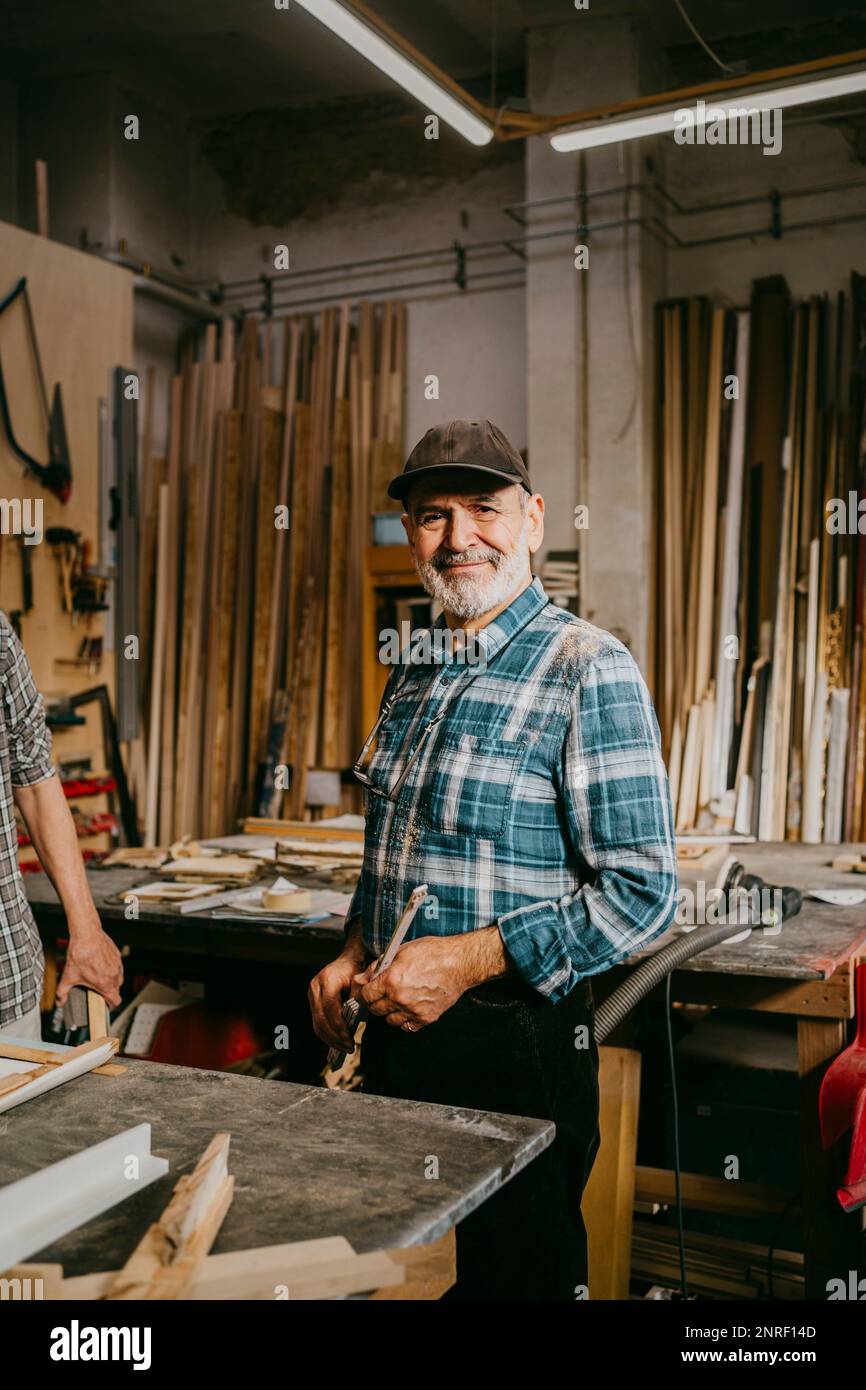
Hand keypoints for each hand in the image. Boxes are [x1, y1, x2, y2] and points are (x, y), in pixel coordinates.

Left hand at [56, 925, 122, 1009]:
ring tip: (99, 976)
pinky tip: (100, 964)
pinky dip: (111, 968)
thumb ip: (62, 992)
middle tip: (98, 989)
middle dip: (109, 991)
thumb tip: (60, 1001)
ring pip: (118, 977)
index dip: (111, 1005)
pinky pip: (117, 966)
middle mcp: (114, 975)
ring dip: (111, 979)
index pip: (116, 1001)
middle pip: (117, 989)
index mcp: (105, 984)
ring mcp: (117, 965)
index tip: (106, 1005)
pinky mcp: (117, 955)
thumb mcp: (68, 976)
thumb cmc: (80, 954)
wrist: (87, 935)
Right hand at [309, 940, 370, 1051]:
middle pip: (321, 1019)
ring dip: (331, 1039)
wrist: (347, 960)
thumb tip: (358, 1017)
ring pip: (317, 1024)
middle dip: (335, 1037)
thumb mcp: (360, 980)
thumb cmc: (355, 969)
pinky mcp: (313, 1002)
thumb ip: (358, 998)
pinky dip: (327, 1034)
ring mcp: (312, 995)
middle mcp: (316, 987)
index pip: (330, 1009)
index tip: (349, 1038)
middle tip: (349, 1047)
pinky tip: (338, 1042)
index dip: (339, 1026)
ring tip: (345, 1048)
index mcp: (327, 980)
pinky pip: (317, 1022)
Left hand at [354, 935, 476, 1031]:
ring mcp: (413, 1011)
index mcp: (391, 980)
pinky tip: (408, 1007)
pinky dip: (404, 1020)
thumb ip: (378, 967)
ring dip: (389, 1011)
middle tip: (382, 993)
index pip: (365, 996)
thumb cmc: (432, 952)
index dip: (364, 992)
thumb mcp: (400, 951)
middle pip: (374, 1010)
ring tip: (397, 999)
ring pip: (389, 1020)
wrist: (460, 963)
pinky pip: (406, 1027)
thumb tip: (361, 979)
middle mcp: (400, 998)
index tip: (368, 989)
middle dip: (374, 1001)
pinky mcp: (426, 1018)